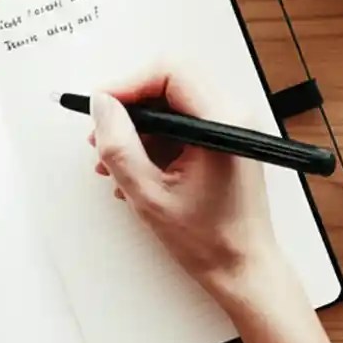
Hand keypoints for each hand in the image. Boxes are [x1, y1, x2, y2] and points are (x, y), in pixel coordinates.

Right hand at [89, 69, 285, 300]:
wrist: (243, 270)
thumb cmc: (210, 240)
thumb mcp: (149, 195)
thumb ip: (119, 146)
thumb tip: (101, 106)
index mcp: (222, 121)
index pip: (169, 73)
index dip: (127, 84)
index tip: (100, 106)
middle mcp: (232, 115)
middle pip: (169, 85)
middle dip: (129, 110)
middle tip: (100, 137)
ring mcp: (229, 128)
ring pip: (171, 106)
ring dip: (137, 131)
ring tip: (111, 164)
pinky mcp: (222, 142)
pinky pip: (180, 126)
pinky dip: (153, 144)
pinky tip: (133, 173)